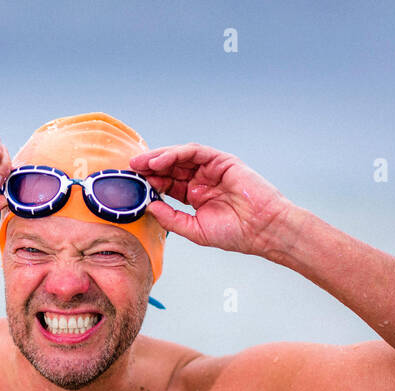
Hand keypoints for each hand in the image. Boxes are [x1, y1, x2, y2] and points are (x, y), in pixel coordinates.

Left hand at [130, 144, 290, 255]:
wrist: (262, 230)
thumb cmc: (234, 233)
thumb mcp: (194, 230)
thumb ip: (171, 218)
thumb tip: (149, 207)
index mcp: (195, 196)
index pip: (167, 184)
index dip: (151, 183)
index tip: (134, 185)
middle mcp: (201, 180)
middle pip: (171, 168)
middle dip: (150, 167)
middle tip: (132, 168)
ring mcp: (212, 169)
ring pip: (180, 157)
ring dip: (160, 157)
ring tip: (143, 163)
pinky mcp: (222, 161)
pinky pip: (195, 152)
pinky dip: (177, 154)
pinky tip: (162, 161)